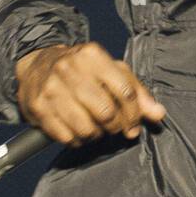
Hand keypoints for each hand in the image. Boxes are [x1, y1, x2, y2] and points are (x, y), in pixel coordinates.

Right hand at [15, 41, 166, 147]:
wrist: (37, 64)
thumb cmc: (82, 70)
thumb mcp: (110, 71)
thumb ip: (136, 92)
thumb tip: (158, 114)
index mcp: (92, 56)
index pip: (125, 91)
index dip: (134, 114)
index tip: (134, 125)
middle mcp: (70, 69)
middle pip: (106, 112)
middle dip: (115, 126)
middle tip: (113, 127)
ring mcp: (52, 88)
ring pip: (86, 128)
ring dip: (95, 135)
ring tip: (95, 128)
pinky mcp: (38, 107)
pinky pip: (66, 137)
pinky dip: (76, 141)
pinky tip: (77, 132)